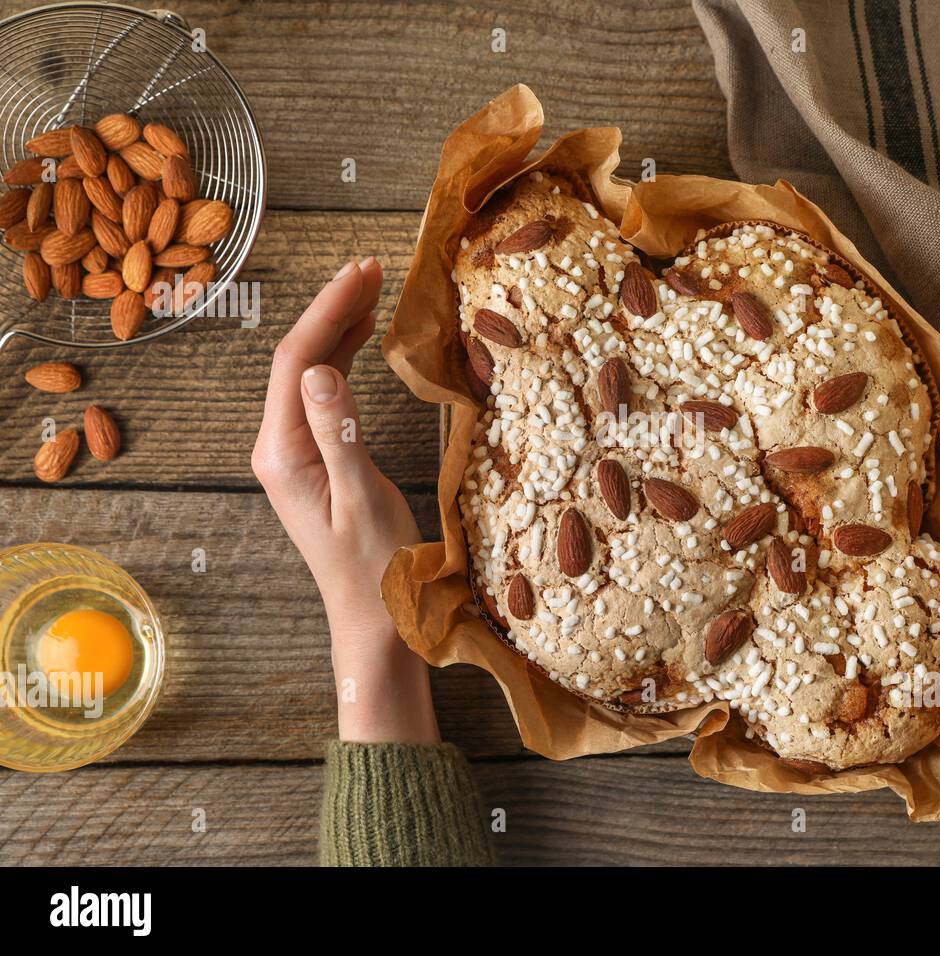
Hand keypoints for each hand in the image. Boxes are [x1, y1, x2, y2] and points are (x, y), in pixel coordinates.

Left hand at [252, 258, 436, 744]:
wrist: (377, 620)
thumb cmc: (375, 568)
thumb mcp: (361, 498)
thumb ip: (338, 433)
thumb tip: (321, 369)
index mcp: (282, 453)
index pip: (295, 363)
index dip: (328, 311)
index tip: (364, 272)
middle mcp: (278, 448)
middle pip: (297, 361)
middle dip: (333, 309)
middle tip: (373, 266)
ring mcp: (294, 454)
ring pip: (307, 374)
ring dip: (338, 329)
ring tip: (372, 288)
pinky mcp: (314, 461)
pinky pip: (321, 397)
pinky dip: (342, 360)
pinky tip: (361, 339)